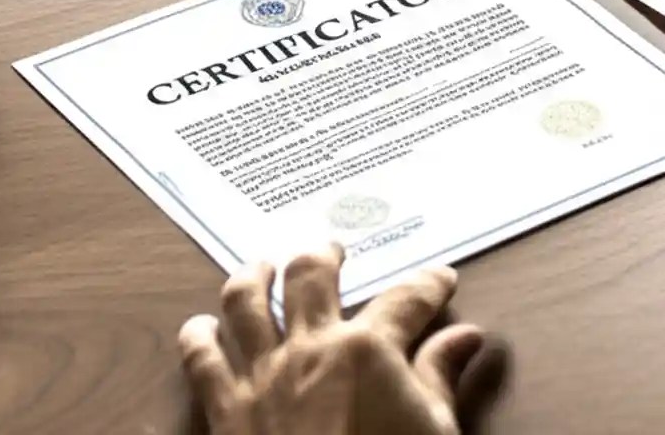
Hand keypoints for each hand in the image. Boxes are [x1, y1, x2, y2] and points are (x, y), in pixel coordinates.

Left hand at [178, 244, 484, 434]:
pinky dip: (197, 336)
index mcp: (369, 348)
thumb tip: (467, 338)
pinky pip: (200, 359)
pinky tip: (199, 325)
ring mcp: (262, 374)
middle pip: (311, 275)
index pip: (407, 298)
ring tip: (261, 265)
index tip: (440, 277)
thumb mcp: (434, 431)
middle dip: (324, 253)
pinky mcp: (225, 408)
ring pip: (245, 300)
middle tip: (332, 248)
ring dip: (253, 275)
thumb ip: (440, 377)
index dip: (429, 283)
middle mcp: (311, 347)